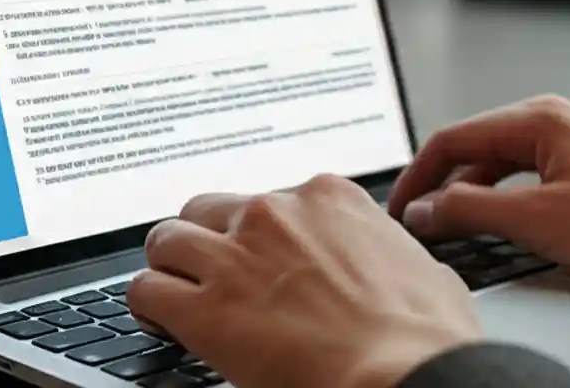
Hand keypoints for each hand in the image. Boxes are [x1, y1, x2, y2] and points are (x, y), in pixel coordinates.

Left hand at [128, 175, 480, 387]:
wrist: (404, 373)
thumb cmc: (424, 335)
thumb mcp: (422, 268)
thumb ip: (386, 252)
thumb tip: (389, 265)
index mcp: (329, 198)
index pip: (268, 199)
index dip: (257, 235)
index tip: (259, 259)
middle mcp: (276, 213)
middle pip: (208, 209)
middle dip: (207, 242)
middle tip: (213, 275)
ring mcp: (237, 255)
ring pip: (167, 239)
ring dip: (170, 268)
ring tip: (178, 295)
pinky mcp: (207, 306)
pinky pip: (145, 289)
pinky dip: (148, 306)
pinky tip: (163, 321)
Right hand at [388, 95, 569, 276]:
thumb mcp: (538, 222)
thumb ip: (471, 211)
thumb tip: (427, 209)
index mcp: (537, 118)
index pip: (452, 138)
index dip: (416, 176)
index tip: (400, 208)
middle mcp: (556, 116)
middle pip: (478, 145)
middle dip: (444, 183)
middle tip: (422, 221)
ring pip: (507, 159)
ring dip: (478, 190)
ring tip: (459, 226)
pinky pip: (534, 170)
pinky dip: (511, 194)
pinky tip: (510, 222)